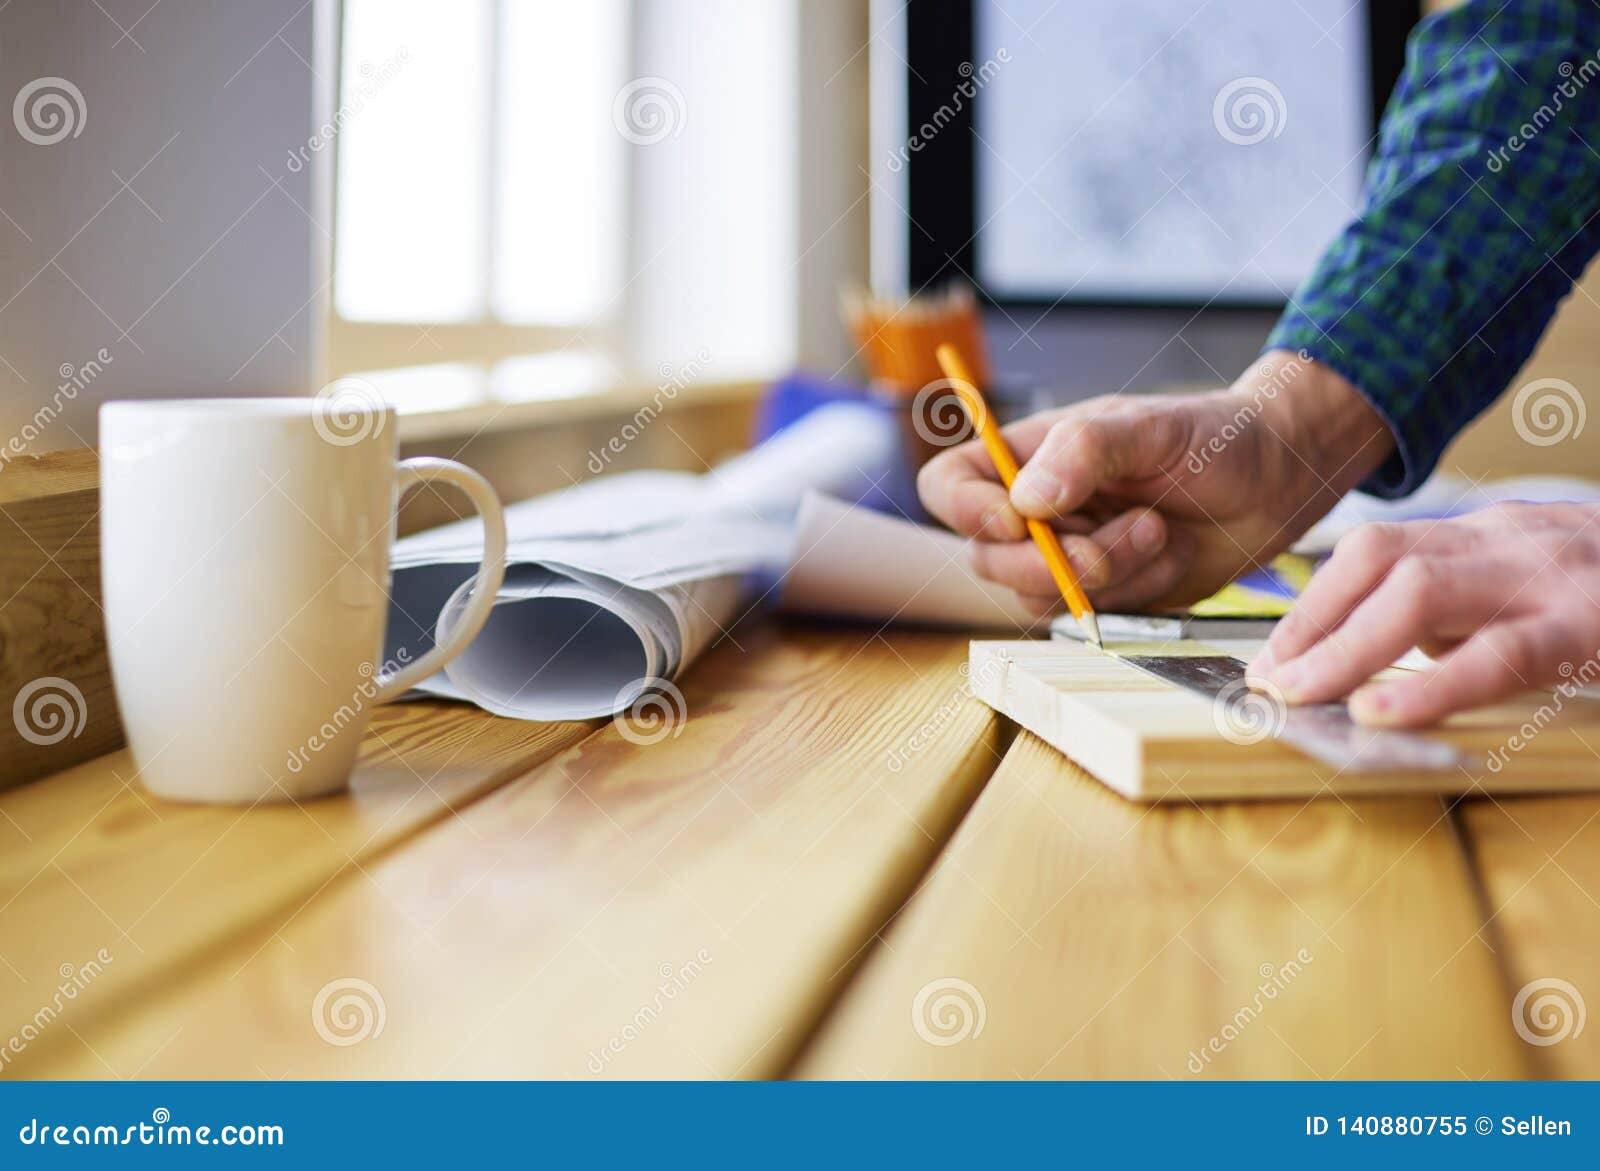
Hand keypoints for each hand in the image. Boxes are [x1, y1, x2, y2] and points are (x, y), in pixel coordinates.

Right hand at [916, 351, 1393, 614]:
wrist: (1275, 482)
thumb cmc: (1213, 437)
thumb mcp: (1151, 426)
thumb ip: (1086, 452)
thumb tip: (1026, 500)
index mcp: (1028, 457)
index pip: (950, 487)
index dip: (967, 512)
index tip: (1018, 522)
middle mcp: (1035, 511)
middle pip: (987, 559)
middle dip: (1048, 563)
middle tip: (1103, 550)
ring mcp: (1067, 557)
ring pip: (1041, 596)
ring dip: (1106, 573)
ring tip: (1158, 530)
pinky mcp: (1105, 595)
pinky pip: (1092, 616)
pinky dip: (1136, 589)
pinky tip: (1170, 552)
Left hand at [1249, 503, 1599, 726]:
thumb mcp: (1533, 585)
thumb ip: (1464, 613)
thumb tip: (1372, 663)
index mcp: (1490, 534)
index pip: (1374, 552)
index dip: (1313, 604)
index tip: (1271, 658)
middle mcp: (1512, 541)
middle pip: (1382, 561)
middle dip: (1313, 623)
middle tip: (1268, 684)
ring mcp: (1552, 577)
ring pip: (1422, 591)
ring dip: (1347, 647)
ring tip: (1302, 696)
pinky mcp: (1591, 624)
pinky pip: (1502, 654)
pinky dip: (1433, 685)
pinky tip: (1385, 712)